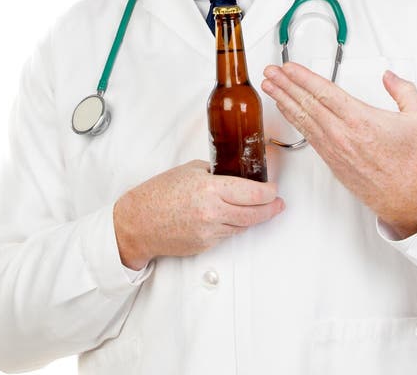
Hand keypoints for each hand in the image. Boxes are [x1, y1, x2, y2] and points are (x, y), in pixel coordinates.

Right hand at [113, 160, 284, 269]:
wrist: (138, 223)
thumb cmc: (159, 193)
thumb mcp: (190, 170)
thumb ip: (216, 173)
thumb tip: (236, 175)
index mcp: (210, 189)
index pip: (253, 194)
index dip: (269, 192)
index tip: (273, 188)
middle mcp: (213, 212)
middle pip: (255, 214)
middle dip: (271, 208)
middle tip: (278, 203)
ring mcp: (210, 232)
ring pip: (243, 226)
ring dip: (254, 217)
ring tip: (261, 209)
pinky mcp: (205, 245)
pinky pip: (228, 235)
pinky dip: (234, 225)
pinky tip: (234, 217)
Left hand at [262, 63, 416, 238]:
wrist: (401, 195)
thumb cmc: (406, 160)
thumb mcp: (416, 118)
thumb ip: (404, 91)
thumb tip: (388, 75)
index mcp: (360, 119)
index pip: (324, 92)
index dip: (303, 78)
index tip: (289, 67)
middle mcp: (341, 132)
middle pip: (307, 102)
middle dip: (286, 84)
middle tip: (271, 71)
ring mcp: (332, 146)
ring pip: (302, 117)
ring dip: (283, 99)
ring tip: (269, 85)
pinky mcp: (328, 157)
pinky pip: (306, 132)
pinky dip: (292, 118)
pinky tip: (284, 108)